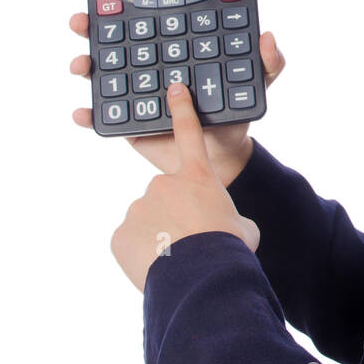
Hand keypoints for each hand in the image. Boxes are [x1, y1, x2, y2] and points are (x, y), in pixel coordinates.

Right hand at [68, 12, 284, 185]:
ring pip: (104, 75)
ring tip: (82, 65)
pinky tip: (82, 113)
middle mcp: (151, 67)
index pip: (148, 23)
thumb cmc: (235, 113)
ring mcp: (137, 94)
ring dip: (87, 66)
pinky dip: (90, 116)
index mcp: (175, 50)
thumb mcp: (256, 85)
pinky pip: (105, 119)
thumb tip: (268, 36)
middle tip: (81, 22)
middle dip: (93, 28)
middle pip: (115, 41)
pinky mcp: (130, 123)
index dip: (126, 8)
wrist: (223, 157)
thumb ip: (268, 62)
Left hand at [110, 80, 260, 291]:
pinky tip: (159, 265)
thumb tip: (229, 224)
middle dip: (175, 215)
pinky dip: (142, 253)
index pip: (189, 134)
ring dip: (159, 236)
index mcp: (197, 177)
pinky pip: (130, 242)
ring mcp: (139, 207)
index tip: (175, 88)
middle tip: (192, 239)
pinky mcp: (120, 232)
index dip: (182, 109)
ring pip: (147, 220)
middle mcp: (163, 184)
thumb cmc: (228, 248)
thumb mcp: (243, 226)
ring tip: (178, 257)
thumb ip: (231, 216)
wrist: (201, 274)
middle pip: (166, 196)